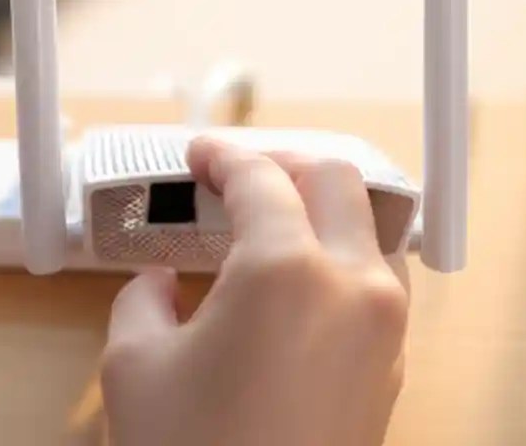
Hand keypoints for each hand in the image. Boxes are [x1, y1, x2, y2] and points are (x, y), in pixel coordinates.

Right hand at [101, 138, 409, 445]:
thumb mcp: (133, 364)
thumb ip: (143, 298)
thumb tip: (160, 284)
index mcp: (288, 269)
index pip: (260, 177)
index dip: (222, 155)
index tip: (198, 156)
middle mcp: (352, 287)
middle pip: (336, 180)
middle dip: (281, 163)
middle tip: (233, 176)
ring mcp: (384, 330)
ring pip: (368, 229)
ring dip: (320, 209)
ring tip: (265, 223)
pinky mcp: (391, 370)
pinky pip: (374, 283)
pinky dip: (336, 259)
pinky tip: (288, 282)